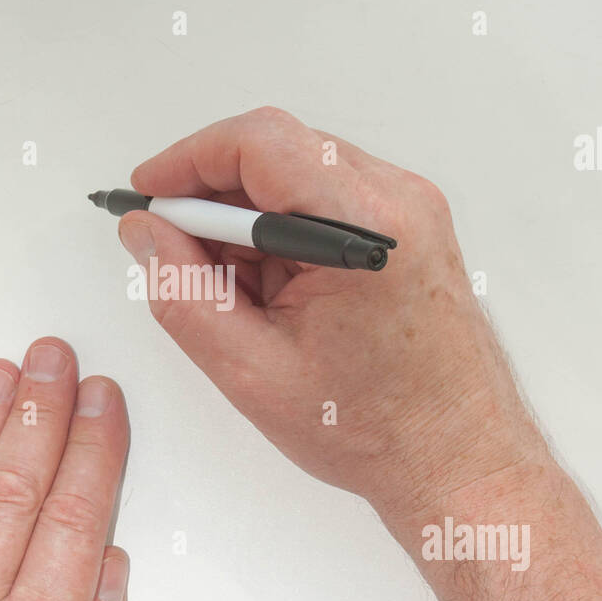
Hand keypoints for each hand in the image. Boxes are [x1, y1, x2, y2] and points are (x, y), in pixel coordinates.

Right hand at [119, 107, 544, 520]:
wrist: (457, 456)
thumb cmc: (373, 429)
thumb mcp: (250, 370)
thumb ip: (183, 291)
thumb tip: (144, 231)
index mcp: (366, 229)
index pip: (260, 144)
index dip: (189, 160)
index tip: (147, 193)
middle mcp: (398, 202)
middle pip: (278, 152)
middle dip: (213, 197)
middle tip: (175, 253)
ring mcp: (411, 210)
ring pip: (298, 175)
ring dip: (248, 219)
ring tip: (238, 295)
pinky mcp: (411, 226)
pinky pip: (326, 199)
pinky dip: (283, 232)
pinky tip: (274, 293)